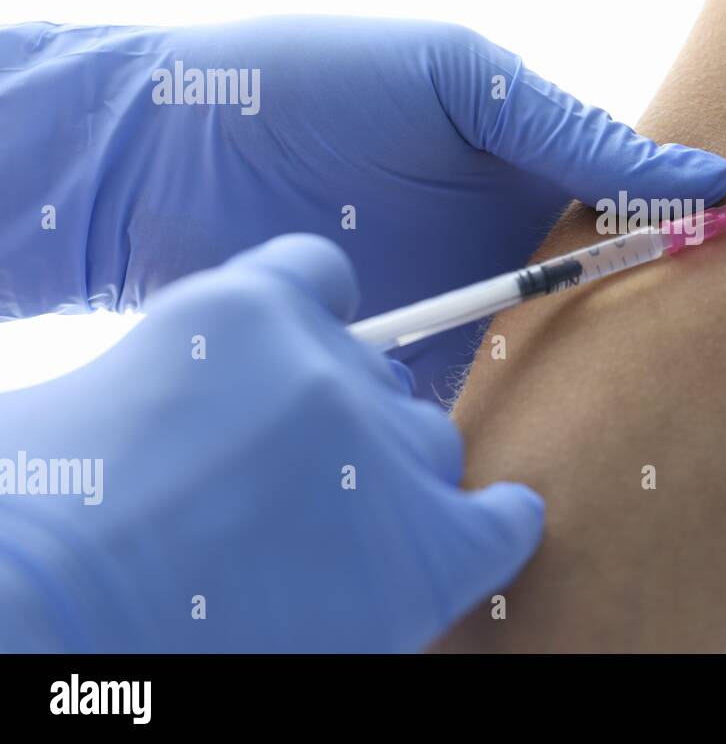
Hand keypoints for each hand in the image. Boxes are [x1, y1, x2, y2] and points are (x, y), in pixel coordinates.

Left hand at [0, 16, 725, 394]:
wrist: (168, 156)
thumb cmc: (317, 84)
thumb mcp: (458, 76)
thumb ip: (565, 127)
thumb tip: (697, 172)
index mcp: (522, 165)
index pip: (627, 209)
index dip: (683, 233)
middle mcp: (498, 240)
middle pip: (599, 293)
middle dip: (652, 320)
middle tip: (716, 349)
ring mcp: (454, 306)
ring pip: (548, 357)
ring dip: (592, 378)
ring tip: (654, 401)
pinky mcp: (402, 365)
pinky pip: (476, 399)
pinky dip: (515, 417)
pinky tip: (560, 432)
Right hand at [0, 235, 541, 651]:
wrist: (53, 626)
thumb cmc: (37, 526)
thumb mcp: (79, 403)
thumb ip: (165, 372)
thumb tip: (182, 394)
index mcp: (242, 311)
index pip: (317, 275)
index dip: (312, 317)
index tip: (302, 359)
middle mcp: (330, 367)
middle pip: (377, 378)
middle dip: (344, 421)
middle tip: (292, 486)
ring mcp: (385, 454)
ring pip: (429, 445)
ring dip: (396, 481)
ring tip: (338, 540)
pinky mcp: (427, 547)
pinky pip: (503, 522)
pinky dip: (498, 526)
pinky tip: (486, 533)